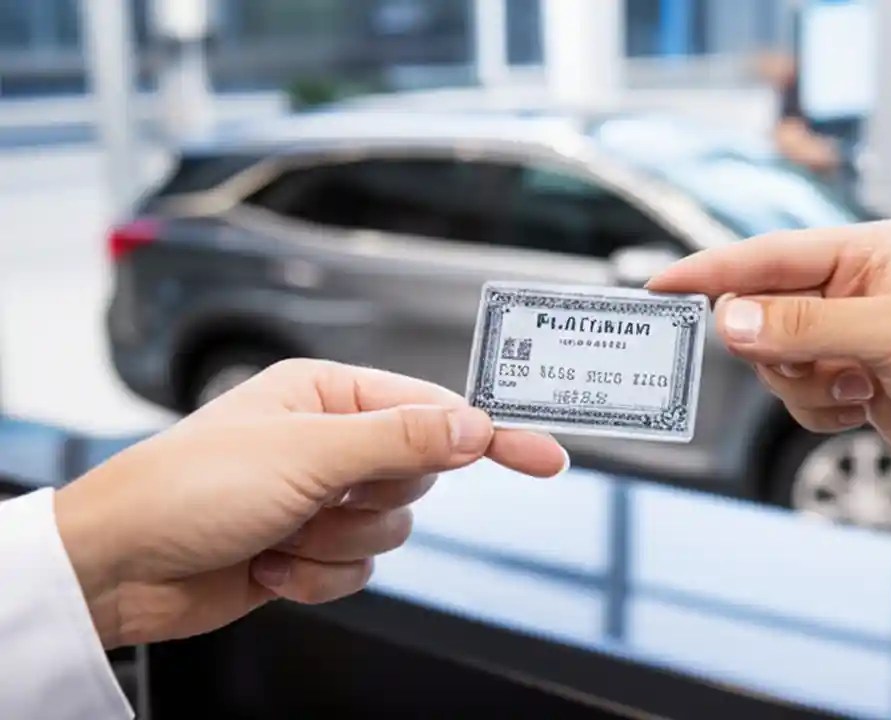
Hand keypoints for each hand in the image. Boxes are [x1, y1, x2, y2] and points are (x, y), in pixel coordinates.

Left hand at [53, 360, 567, 648]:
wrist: (119, 568)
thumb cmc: (188, 488)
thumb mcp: (306, 454)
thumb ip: (399, 438)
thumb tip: (474, 422)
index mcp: (328, 393)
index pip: (432, 409)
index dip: (488, 434)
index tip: (544, 455)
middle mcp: (329, 442)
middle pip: (416, 478)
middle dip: (370, 503)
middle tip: (318, 498)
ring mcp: (320, 498)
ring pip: (391, 532)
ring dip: (338, 545)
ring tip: (280, 534)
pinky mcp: (309, 549)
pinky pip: (358, 572)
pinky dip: (318, 577)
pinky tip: (270, 565)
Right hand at [648, 221, 890, 521]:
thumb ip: (806, 326)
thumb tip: (727, 320)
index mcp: (871, 251)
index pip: (771, 255)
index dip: (712, 271)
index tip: (659, 287)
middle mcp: (856, 286)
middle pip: (764, 308)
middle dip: (773, 346)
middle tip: (806, 366)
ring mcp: (853, 336)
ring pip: (774, 358)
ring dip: (800, 384)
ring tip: (854, 392)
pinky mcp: (853, 381)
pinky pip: (796, 393)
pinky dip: (816, 408)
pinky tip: (861, 412)